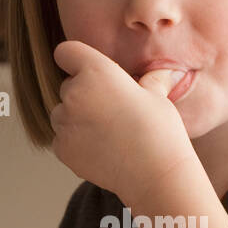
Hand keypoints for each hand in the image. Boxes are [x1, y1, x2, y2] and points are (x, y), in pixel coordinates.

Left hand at [49, 40, 196, 202]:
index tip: (87, 71)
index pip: (66, 52)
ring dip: (76, 119)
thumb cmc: (160, 131)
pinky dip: (75, 143)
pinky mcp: (62, 148)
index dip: (75, 60)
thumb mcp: (158, 97)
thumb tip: (165, 73)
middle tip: (111, 111)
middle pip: (67, 87)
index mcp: (96, 71)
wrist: (155, 174)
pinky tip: (101, 150)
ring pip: (62, 114)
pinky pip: (62, 139)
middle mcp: (74, 93)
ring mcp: (65, 123)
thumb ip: (151, 80)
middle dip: (83, 95)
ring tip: (108, 134)